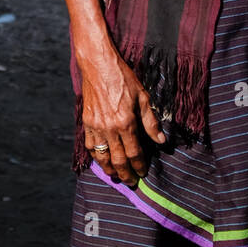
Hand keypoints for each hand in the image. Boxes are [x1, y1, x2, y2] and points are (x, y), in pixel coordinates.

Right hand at [80, 49, 166, 184]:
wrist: (98, 65)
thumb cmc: (122, 77)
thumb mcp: (142, 96)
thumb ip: (150, 121)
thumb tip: (161, 141)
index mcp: (126, 122)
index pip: (134, 153)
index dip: (140, 165)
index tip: (143, 172)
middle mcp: (109, 128)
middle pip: (118, 159)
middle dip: (126, 173)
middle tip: (131, 182)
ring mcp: (96, 126)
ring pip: (102, 157)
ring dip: (110, 170)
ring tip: (116, 176)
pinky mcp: (86, 122)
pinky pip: (90, 146)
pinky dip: (96, 156)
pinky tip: (101, 160)